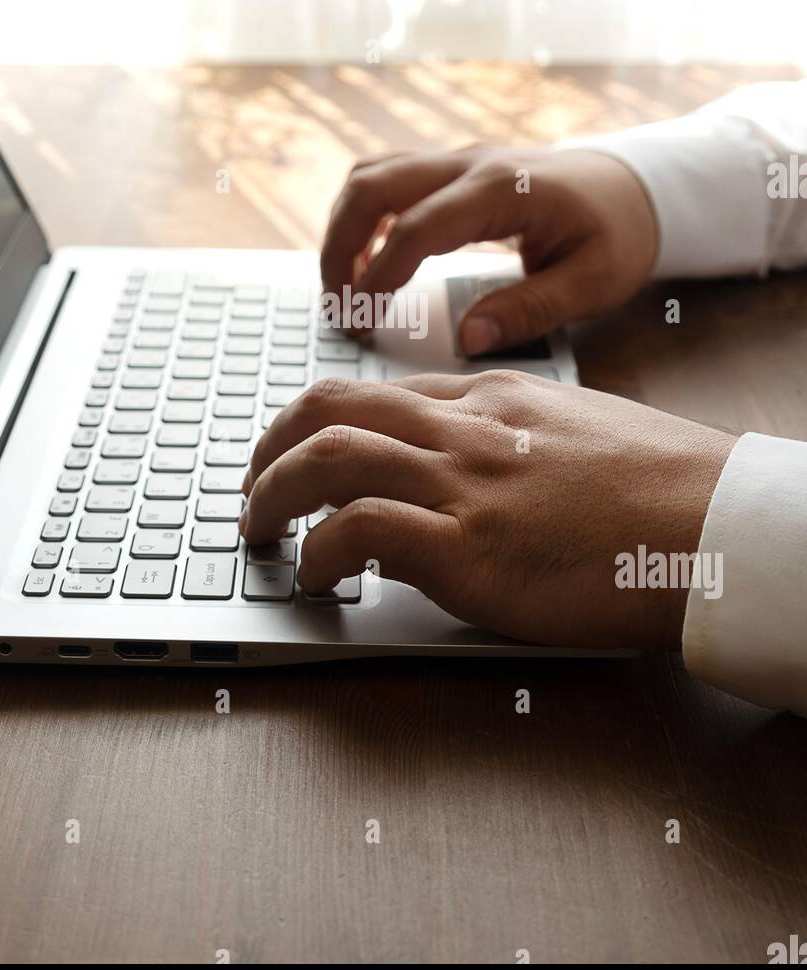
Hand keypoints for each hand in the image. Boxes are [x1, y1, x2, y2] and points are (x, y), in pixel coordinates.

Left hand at [240, 371, 734, 650]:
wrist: (716, 524)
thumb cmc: (665, 487)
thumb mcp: (581, 430)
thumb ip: (517, 438)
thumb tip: (480, 467)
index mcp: (494, 399)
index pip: (380, 394)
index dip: (322, 423)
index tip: (299, 453)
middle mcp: (467, 431)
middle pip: (331, 408)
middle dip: (270, 444)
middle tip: (252, 485)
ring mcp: (466, 486)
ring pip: (327, 457)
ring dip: (270, 492)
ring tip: (256, 529)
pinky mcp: (472, 551)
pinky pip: (362, 531)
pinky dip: (320, 552)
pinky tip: (318, 575)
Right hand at [320, 146, 658, 353]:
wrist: (638, 186)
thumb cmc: (619, 234)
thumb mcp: (594, 283)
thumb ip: (531, 309)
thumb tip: (470, 337)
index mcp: (503, 189)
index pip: (417, 228)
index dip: (379, 275)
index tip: (362, 320)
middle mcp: (470, 163)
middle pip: (373, 185)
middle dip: (340, 247)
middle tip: (339, 307)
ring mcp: (457, 159)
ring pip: (371, 175)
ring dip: (344, 228)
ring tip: (346, 289)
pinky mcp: (452, 168)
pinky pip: (387, 178)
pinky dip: (363, 217)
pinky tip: (367, 262)